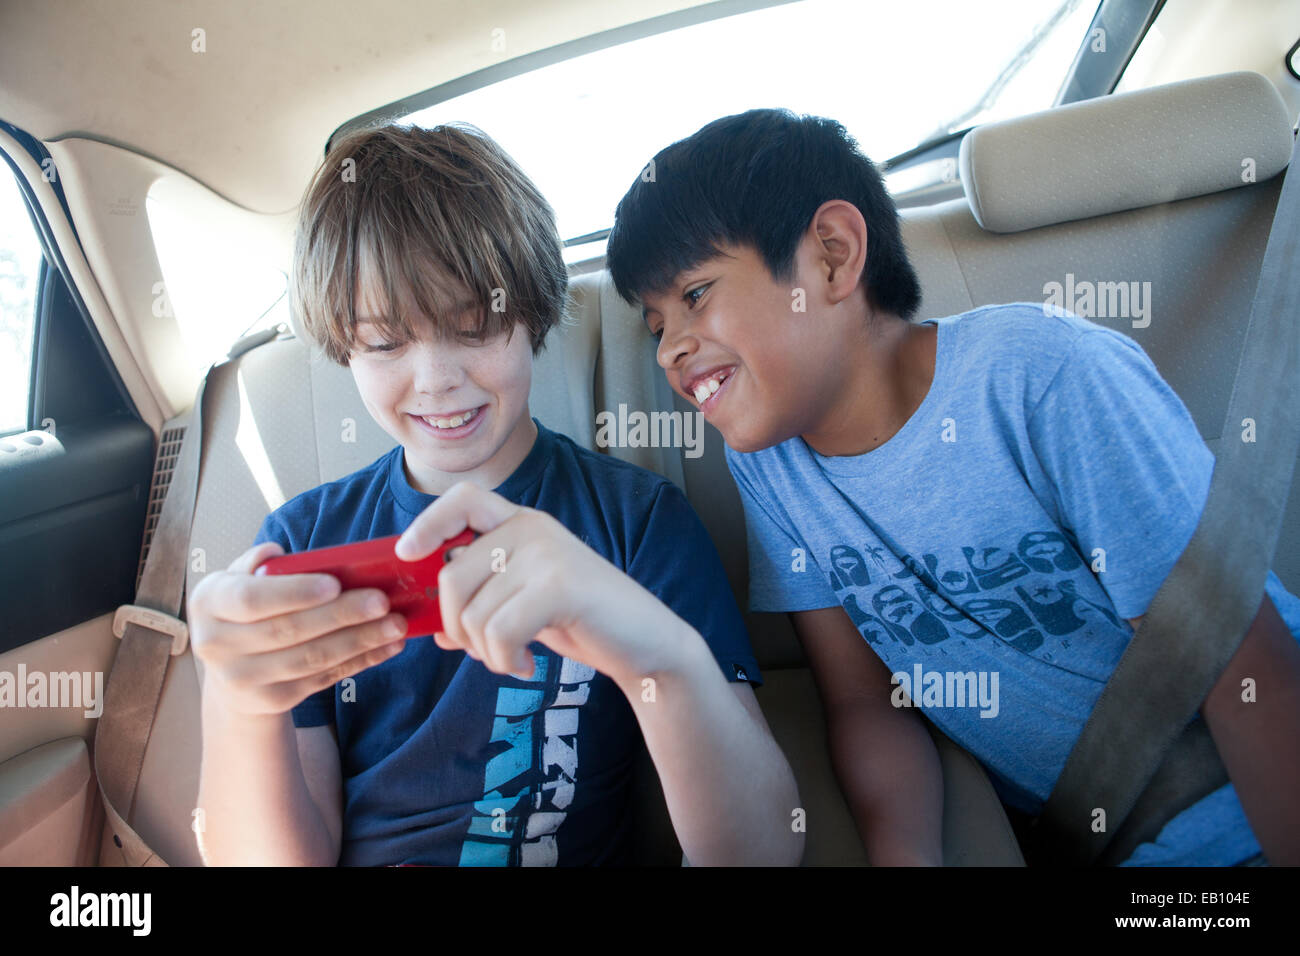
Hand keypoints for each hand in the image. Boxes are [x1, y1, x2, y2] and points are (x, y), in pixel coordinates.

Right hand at [188, 542, 408, 716]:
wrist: (231, 671)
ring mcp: (242, 679)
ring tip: (395, 624)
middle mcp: (216, 645)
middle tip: (382, 601)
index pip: (251, 599)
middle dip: (341, 615)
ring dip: (360, 641)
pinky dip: (360, 661)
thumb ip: (258, 564)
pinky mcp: (271, 701)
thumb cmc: (246, 610)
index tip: (335, 584)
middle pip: (288, 630)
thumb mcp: (239, 580)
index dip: (293, 593)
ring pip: (310, 659)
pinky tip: (387, 646)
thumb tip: (277, 554)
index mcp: (208, 603)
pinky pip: (323, 678)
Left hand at [394, 481, 690, 685]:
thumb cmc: (585, 623)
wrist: (647, 644)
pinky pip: (498, 632)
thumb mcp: (526, 608)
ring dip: (485, 653)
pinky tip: (526, 665)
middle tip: (484, 651)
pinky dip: (504, 660)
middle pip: (452, 576)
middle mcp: (532, 528)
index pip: (464, 498)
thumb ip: (485, 606)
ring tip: (513, 659)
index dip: (429, 522)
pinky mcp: (559, 585)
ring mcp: (547, 553)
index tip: (408, 554)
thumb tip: (434, 630)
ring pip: (473, 613)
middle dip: (456, 627)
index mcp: (522, 524)